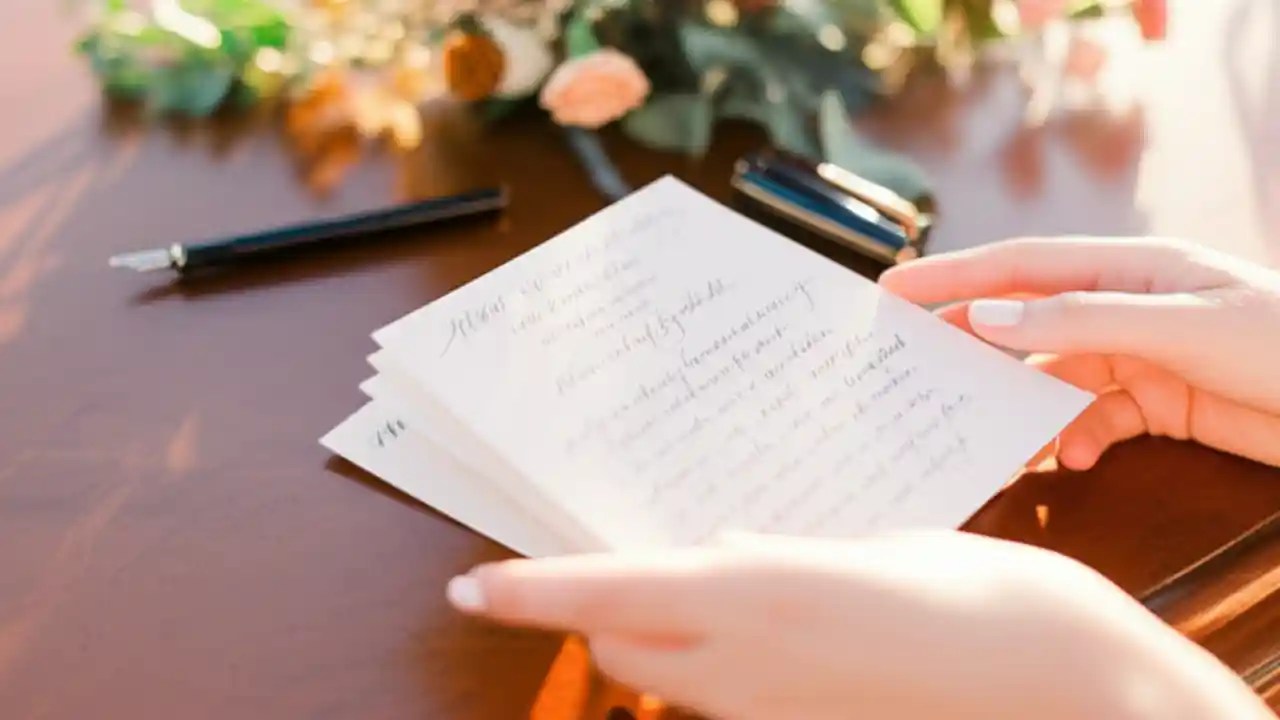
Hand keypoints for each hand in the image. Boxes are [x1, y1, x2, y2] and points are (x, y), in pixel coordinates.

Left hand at [447, 531, 1268, 719]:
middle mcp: (752, 667)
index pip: (609, 593)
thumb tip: (730, 554)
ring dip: (661, 642)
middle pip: (626, 646)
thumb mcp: (884, 554)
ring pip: (674, 681)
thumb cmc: (996, 603)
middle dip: (598, 613)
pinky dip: (722, 670)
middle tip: (588, 574)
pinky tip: (764, 639)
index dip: (533, 590)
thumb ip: (789, 560)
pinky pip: (734, 705)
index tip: (475, 584)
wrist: (1083, 698)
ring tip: (683, 593)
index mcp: (762, 594)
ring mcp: (778, 717)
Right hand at [879, 237, 1279, 469]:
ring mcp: (1139, 354)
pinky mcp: (1156, 401)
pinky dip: (1075, 438)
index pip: (1022, 267)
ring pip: (1053, 378)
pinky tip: (1075, 456)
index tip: (892, 292)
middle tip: (913, 366)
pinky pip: (1092, 418)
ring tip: (993, 432)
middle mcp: (1125, 306)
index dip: (954, 276)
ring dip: (1023, 405)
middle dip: (972, 343)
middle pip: (1026, 321)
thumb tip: (992, 316)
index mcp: (1130, 268)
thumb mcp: (1184, 325)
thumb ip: (1084, 320)